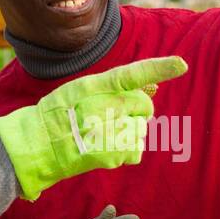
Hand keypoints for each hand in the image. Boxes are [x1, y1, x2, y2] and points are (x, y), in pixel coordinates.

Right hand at [0, 56, 187, 200]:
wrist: (37, 144)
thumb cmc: (60, 114)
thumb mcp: (82, 89)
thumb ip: (114, 87)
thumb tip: (150, 88)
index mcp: (97, 86)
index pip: (135, 73)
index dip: (160, 68)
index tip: (182, 64)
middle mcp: (105, 107)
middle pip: (145, 106)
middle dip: (138, 112)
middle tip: (114, 117)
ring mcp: (109, 131)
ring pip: (142, 129)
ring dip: (131, 132)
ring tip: (104, 134)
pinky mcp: (111, 154)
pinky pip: (137, 149)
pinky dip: (127, 151)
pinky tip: (107, 148)